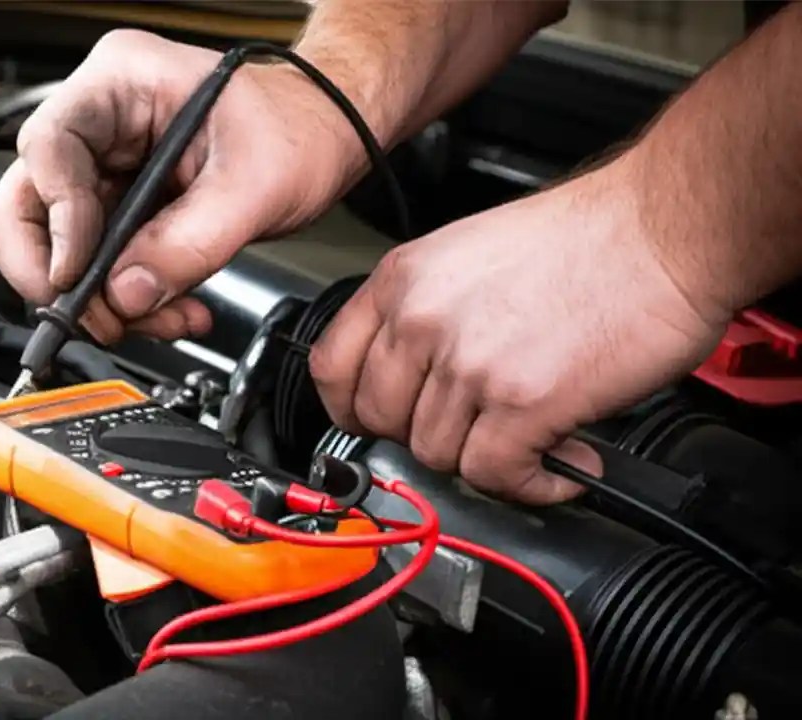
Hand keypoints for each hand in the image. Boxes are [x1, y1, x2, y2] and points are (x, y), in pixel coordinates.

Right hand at [0, 30, 367, 342]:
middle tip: (99, 316)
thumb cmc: (300, 127)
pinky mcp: (116, 208)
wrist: (326, 138)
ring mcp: (101, 167)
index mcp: (120, 82)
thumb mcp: (254, 187)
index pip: (49, 150)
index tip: (79, 273)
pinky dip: (123, 299)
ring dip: (98, 299)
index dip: (57, 219)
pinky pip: (94, 265)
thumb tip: (125, 295)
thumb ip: (188, 244)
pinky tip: (167, 310)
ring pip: (53, 248)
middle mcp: (97, 122)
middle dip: (59, 276)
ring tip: (156, 319)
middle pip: (24, 205)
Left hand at [309, 155, 729, 503]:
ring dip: (486, 460)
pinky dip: (528, 484)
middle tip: (472, 431)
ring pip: (436, 454)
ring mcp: (468, 363)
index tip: (377, 424)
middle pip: (381, 422)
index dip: (353, 408)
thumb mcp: (467, 253)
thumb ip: (426, 313)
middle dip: (425, 437)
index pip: (332, 368)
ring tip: (529, 439)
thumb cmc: (587, 236)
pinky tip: (556, 464)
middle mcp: (423, 320)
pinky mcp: (522, 402)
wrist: (663, 227)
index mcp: (403, 280)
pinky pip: (493, 475)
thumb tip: (413, 377)